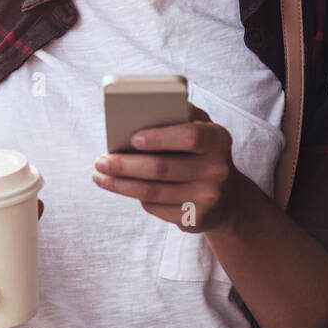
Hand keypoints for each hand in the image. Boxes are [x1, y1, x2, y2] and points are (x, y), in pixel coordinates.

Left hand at [92, 103, 240, 232]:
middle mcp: (217, 169)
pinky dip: (136, 196)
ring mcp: (208, 197)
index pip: (190, 137)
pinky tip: (124, 187)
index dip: (160, 138)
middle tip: (100, 161)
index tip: (133, 139)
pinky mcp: (195, 220)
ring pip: (152, 192)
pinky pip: (156, 207)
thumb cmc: (203, 153)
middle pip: (162, 168)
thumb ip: (180, 114)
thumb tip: (143, 107)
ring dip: (120, 184)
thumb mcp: (201, 128)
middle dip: (125, 165)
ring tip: (100, 175)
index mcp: (217, 139)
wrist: (228, 198)